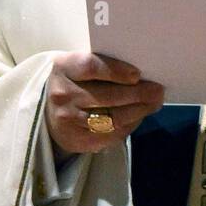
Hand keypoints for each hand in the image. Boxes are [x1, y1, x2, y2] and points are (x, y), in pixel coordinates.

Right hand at [45, 52, 163, 161]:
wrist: (47, 112)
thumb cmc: (73, 81)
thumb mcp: (78, 66)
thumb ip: (104, 65)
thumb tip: (142, 74)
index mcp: (64, 68)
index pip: (91, 67)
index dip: (116, 71)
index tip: (137, 74)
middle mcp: (63, 95)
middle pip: (108, 96)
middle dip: (139, 94)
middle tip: (158, 90)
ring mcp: (69, 120)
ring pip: (113, 118)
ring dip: (139, 111)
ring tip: (154, 103)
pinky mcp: (78, 140)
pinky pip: (112, 135)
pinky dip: (130, 125)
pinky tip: (139, 116)